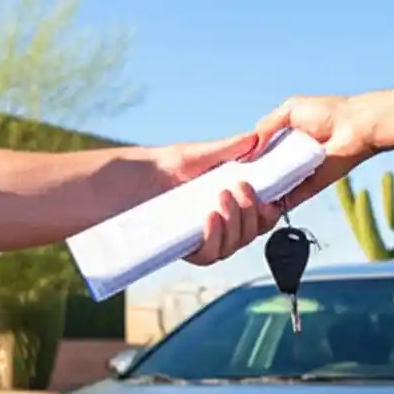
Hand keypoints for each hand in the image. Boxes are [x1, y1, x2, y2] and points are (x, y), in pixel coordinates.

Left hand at [154, 134, 283, 265]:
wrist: (121, 182)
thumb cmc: (158, 168)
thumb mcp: (197, 155)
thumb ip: (228, 149)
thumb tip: (256, 138)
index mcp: (228, 204)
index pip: (259, 216)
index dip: (269, 212)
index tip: (271, 200)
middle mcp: (218, 225)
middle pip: (250, 233)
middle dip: (252, 213)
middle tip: (242, 188)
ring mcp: (200, 239)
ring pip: (232, 246)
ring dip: (235, 224)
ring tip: (222, 198)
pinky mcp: (183, 249)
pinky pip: (208, 255)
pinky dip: (214, 238)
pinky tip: (210, 218)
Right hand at [246, 89, 393, 209]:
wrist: (356, 128)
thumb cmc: (327, 113)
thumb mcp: (288, 110)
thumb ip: (266, 127)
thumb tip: (249, 149)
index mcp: (287, 135)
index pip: (262, 149)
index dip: (248, 156)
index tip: (231, 165)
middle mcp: (294, 155)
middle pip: (268, 169)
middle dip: (254, 175)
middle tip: (234, 184)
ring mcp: (302, 172)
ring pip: (278, 185)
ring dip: (265, 190)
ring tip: (244, 196)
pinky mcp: (313, 185)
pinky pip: (293, 197)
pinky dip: (281, 202)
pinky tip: (263, 205)